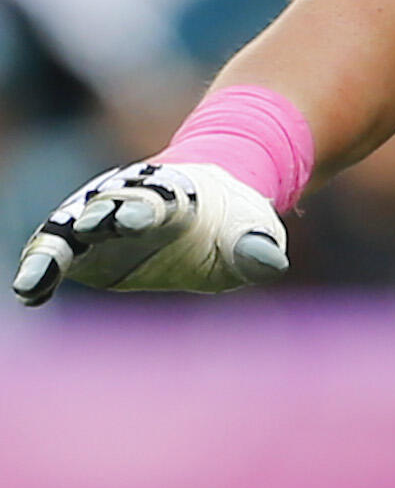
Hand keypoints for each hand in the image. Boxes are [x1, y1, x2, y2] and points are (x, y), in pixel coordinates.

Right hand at [13, 162, 290, 305]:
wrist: (206, 211)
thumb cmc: (232, 224)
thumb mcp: (252, 234)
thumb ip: (257, 248)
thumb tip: (273, 263)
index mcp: (174, 194)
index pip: (157, 197)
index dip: (145, 205)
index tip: (135, 218)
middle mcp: (127, 200)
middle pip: (106, 204)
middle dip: (97, 216)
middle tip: (88, 228)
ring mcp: (98, 221)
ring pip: (68, 230)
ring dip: (52, 252)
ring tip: (33, 280)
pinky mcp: (82, 248)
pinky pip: (55, 257)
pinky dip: (40, 270)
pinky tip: (29, 293)